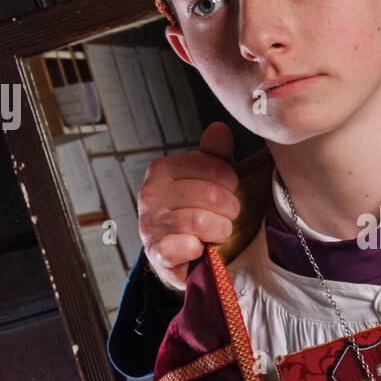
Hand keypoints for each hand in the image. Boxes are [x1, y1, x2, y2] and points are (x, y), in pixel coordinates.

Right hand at [138, 122, 240, 290]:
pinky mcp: (156, 252)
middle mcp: (150, 193)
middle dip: (230, 209)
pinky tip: (200, 248)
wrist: (176, 251)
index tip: (230, 189)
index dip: (231, 181)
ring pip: (201, 221)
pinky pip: (185, 247)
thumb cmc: (195, 209)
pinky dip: (200, 249)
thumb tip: (219, 128)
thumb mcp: (207, 178)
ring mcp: (150, 223)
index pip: (213, 167)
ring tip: (217, 232)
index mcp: (162, 169)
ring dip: (219, 230)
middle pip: (211, 195)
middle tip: (228, 215)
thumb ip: (214, 154)